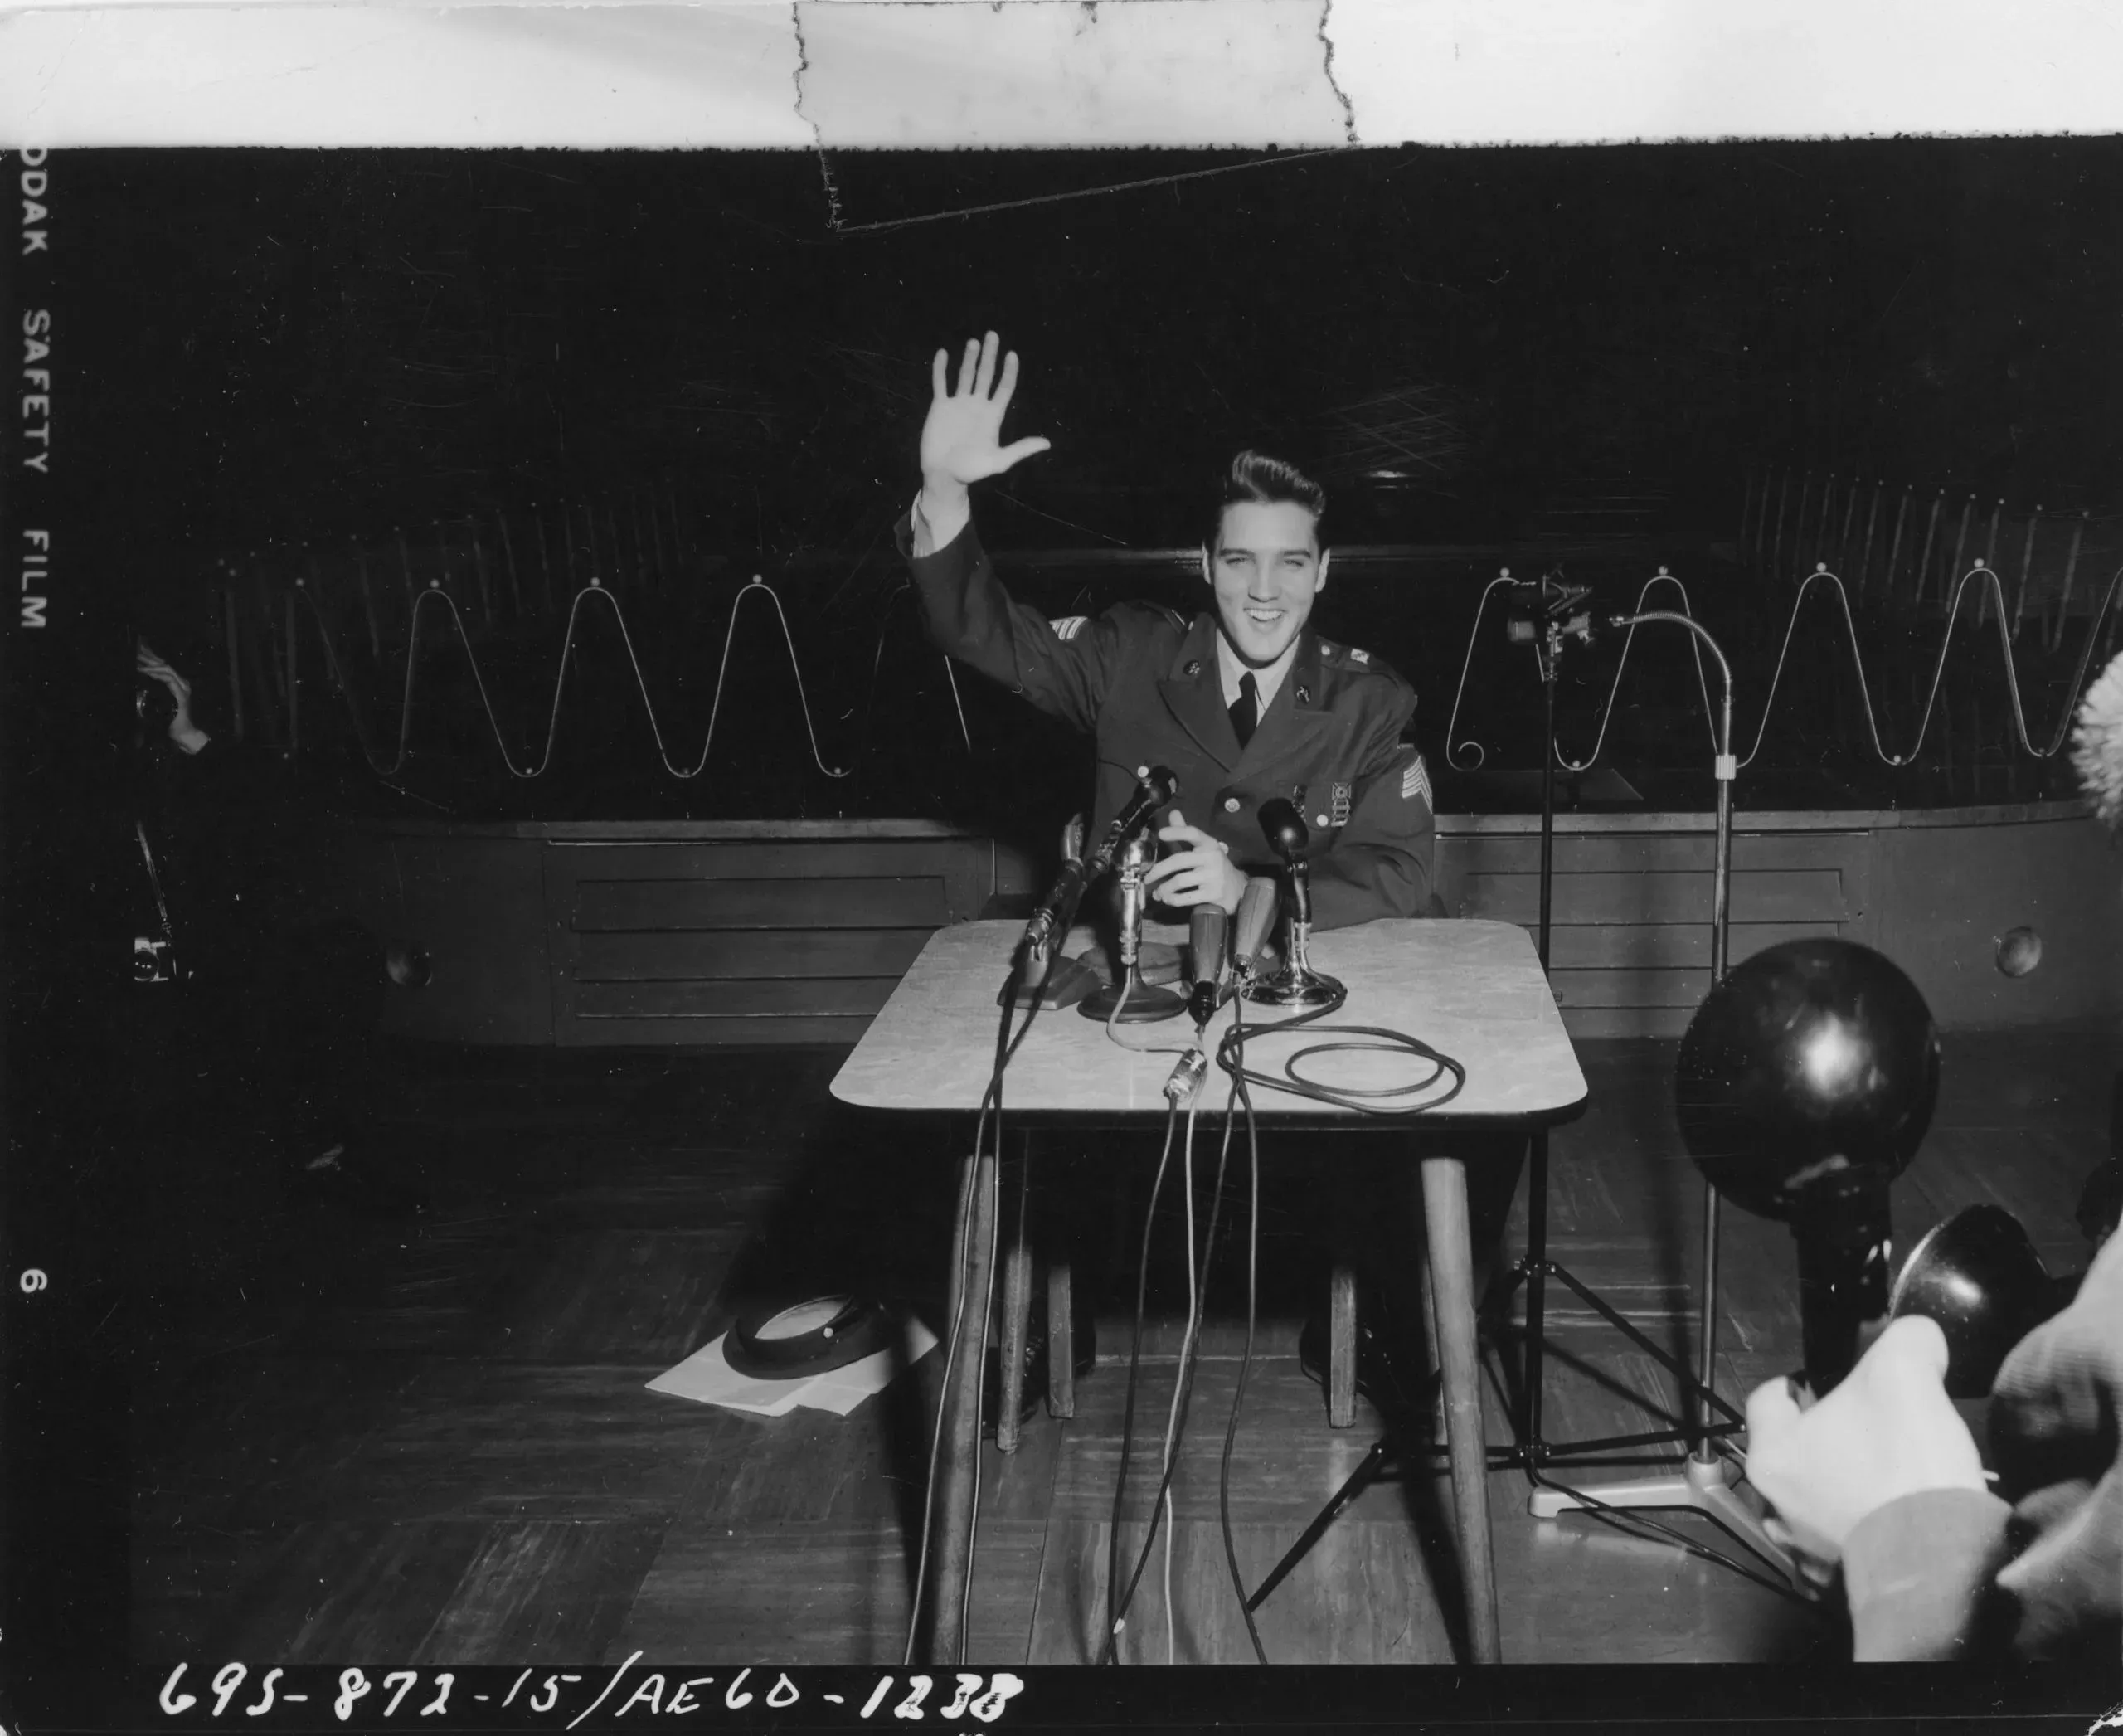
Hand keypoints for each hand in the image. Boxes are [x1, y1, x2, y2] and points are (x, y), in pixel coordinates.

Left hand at [137, 641, 209, 752]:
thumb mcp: (159, 705)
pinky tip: (147, 671)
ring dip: (152, 665)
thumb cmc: (171, 722)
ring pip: (167, 670)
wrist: (184, 733)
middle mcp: (182, 684)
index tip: (139, 653)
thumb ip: (153, 695)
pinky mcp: (182, 695)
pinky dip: (158, 674)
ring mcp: (183, 689)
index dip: (152, 659)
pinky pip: (169, 679)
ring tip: (139, 661)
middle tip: (136, 652)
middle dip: (150, 658)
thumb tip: (138, 687)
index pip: (164, 668)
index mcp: (176, 686)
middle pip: (165, 666)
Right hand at [919, 332, 1051, 515]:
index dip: (1009, 372)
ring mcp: (958, 405)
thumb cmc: (972, 471)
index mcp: (993, 416)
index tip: (1012, 355)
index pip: (1004, 387)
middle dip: (990, 356)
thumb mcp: (999, 461)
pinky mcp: (940, 407)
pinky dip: (941, 369)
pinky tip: (944, 353)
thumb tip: (1047, 444)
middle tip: (993, 335)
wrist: (943, 476)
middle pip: (986, 375)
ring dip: (969, 359)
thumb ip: (1021, 449)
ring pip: (965, 375)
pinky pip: (941, 383)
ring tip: (974, 341)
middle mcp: (977, 406)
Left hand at [1144, 811, 1246, 912]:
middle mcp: (1212, 857)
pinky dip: (1172, 900)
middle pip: (1178, 861)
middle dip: (1158, 870)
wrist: (1237, 889)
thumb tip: (1173, 813)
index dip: (1177, 832)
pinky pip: (1186, 898)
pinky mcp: (1213, 894)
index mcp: (1208, 843)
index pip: (1192, 833)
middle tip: (1147, 878)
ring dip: (1164, 889)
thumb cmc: (1212, 866)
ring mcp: (1213, 876)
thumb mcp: (1202, 847)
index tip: (1161, 834)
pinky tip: (1168, 899)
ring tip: (1158, 892)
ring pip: (1179, 881)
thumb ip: (1185, 831)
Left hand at [1745, 1315, 1987, 1568]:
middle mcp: (1776, 1507)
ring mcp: (1807, 1552)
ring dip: (1850, 1485)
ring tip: (1894, 1475)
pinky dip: (1871, 1527)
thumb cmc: (1905, 1468)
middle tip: (1876, 1428)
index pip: (1768, 1399)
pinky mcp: (1844, 1586)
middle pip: (1797, 1450)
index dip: (1801, 1382)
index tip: (1831, 1383)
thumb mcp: (1906, 1373)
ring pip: (1821, 1498)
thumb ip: (1905, 1341)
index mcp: (1771, 1455)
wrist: (1943, 1563)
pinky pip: (1848, 1542)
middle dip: (1833, 1435)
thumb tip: (1916, 1338)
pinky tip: (1903, 1516)